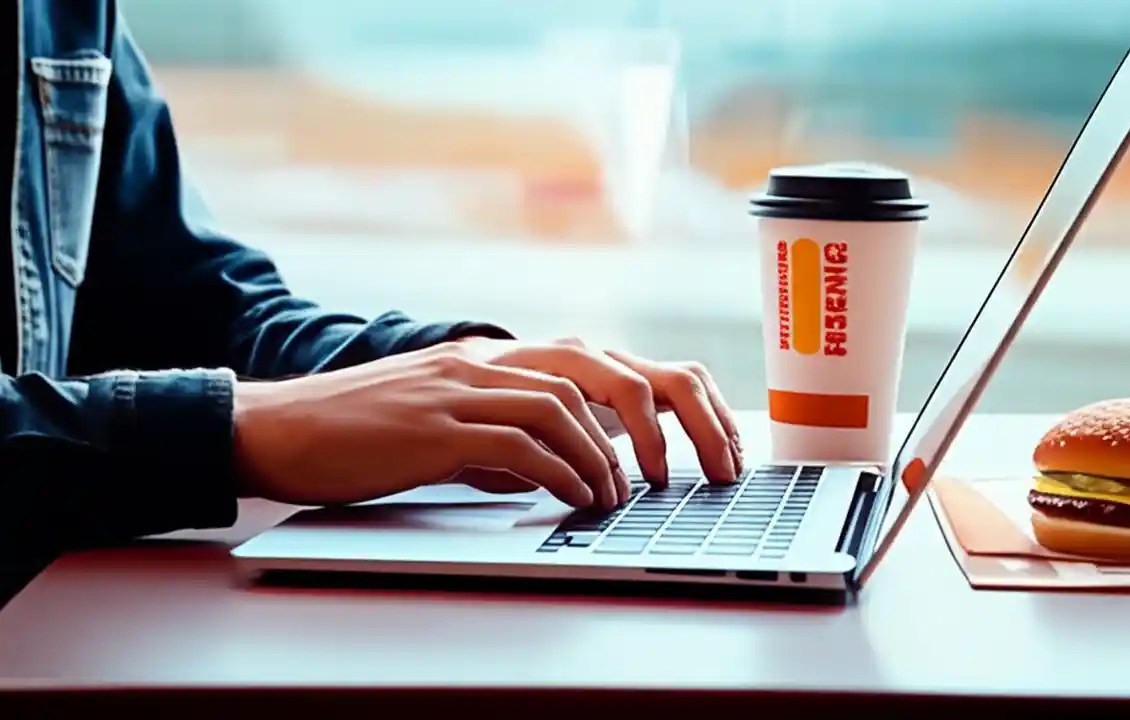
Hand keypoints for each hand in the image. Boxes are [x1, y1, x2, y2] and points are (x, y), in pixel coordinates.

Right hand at [231, 337, 741, 509]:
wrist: (277, 428)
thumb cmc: (354, 435)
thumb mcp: (435, 429)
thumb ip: (490, 443)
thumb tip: (536, 474)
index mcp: (486, 358)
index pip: (586, 361)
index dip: (641, 395)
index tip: (670, 440)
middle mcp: (480, 361)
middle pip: (593, 370)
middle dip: (647, 419)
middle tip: (666, 470)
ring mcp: (457, 388)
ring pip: (562, 406)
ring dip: (602, 456)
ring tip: (616, 496)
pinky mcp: (434, 427)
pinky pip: (518, 445)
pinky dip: (559, 473)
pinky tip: (575, 500)